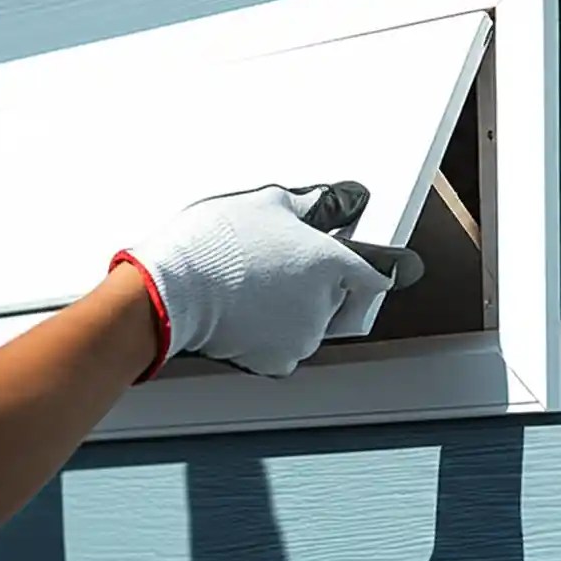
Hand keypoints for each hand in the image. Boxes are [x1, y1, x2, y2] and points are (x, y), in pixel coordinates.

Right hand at [111, 181, 422, 380]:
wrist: (171, 291)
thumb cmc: (215, 245)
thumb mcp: (269, 202)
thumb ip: (317, 203)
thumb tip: (344, 200)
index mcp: (332, 264)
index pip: (379, 273)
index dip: (381, 266)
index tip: (390, 266)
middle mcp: (325, 305)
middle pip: (342, 296)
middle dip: (323, 284)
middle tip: (286, 266)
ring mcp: (303, 337)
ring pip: (314, 323)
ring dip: (296, 309)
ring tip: (256, 286)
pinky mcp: (278, 361)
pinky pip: (287, 347)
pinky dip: (273, 334)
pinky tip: (247, 312)